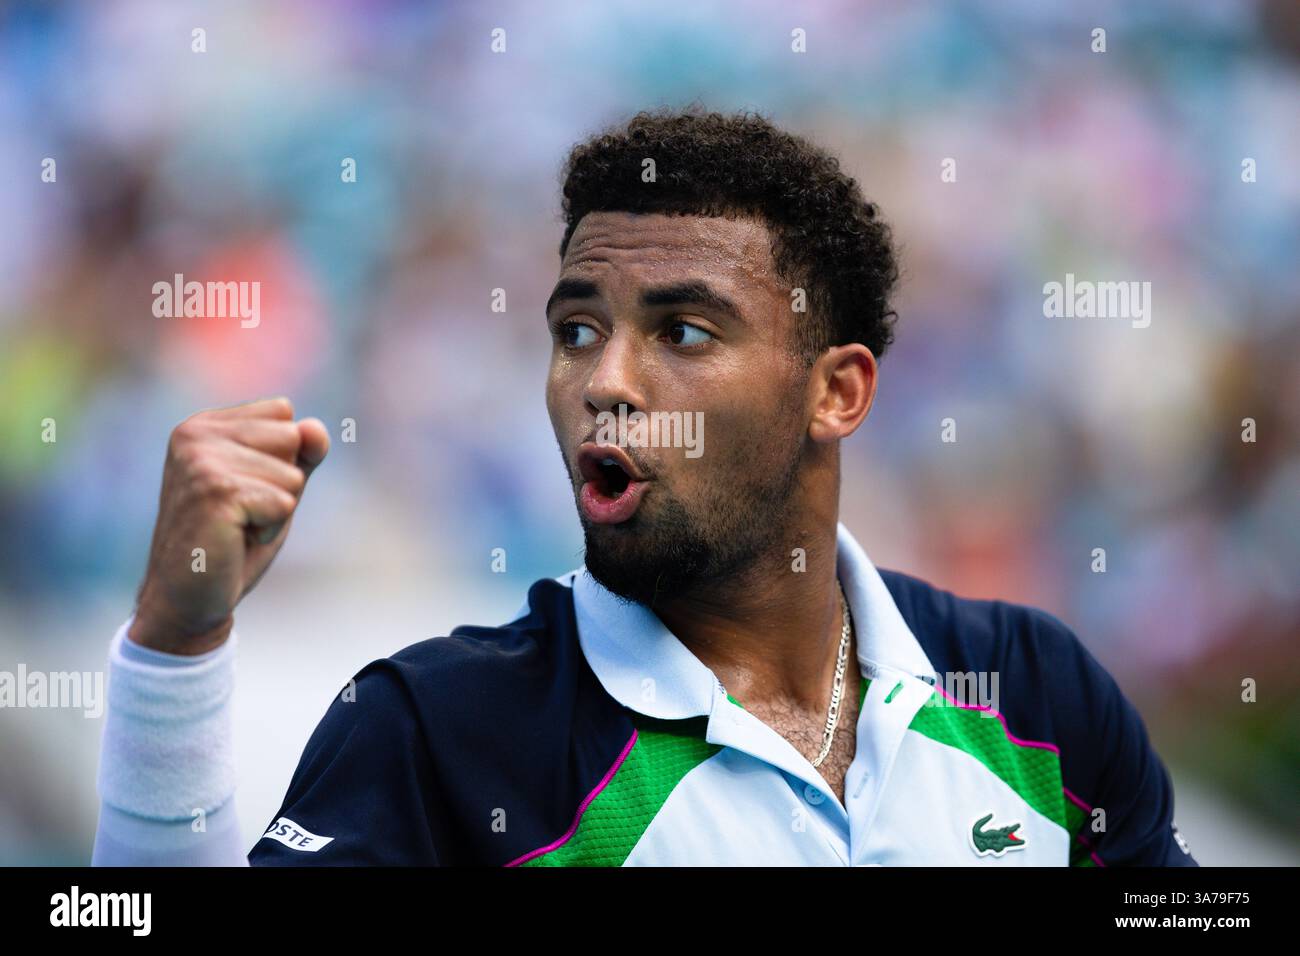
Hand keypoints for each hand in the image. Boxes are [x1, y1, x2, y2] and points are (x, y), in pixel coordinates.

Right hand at [128, 397, 328, 653]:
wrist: (189, 596)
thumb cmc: (233, 540)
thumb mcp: (275, 484)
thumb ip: (302, 451)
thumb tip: (315, 429)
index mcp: (204, 424)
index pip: (285, 415)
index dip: (281, 459)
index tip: (244, 490)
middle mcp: (195, 434)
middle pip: (293, 438)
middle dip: (282, 483)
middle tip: (242, 513)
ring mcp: (201, 462)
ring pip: (291, 474)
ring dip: (276, 510)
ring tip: (237, 527)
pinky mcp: (216, 494)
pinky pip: (285, 503)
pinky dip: (270, 529)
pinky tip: (235, 540)